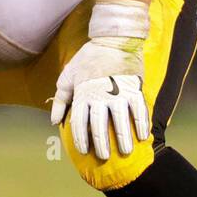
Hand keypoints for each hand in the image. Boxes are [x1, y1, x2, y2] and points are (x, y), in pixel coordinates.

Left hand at [50, 0, 151, 160]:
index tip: (83, 151)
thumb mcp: (67, 76)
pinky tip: (143, 136)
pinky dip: (142, 124)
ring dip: (124, 139)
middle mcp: (100, 95)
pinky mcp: (135, 88)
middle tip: (103, 157)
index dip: (80, 139)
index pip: (79, 122)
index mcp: (83, 94)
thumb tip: (54, 122)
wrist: (113, 38)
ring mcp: (119, 92)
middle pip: (100, 126)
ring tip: (126, 152)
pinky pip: (140, 110)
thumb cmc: (87, 58)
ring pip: (122, 121)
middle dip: (101, 144)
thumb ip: (60, 100)